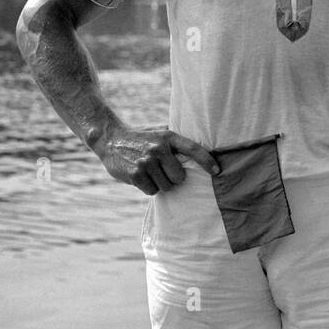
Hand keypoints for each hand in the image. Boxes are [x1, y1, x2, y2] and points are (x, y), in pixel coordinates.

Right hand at [93, 125, 218, 194]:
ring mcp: (146, 161)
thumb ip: (176, 147)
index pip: (193, 149)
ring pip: (166, 186)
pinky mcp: (136, 174)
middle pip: (179, 177)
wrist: (111, 140)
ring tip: (149, 171)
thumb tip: (202, 161)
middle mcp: (158, 148)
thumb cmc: (142, 141)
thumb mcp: (160, 137)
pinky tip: (140, 176)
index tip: (217, 171)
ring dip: (159, 183)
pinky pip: (152, 191)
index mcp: (168, 137)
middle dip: (172, 178)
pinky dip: (148, 188)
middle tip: (161, 171)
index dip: (207, 161)